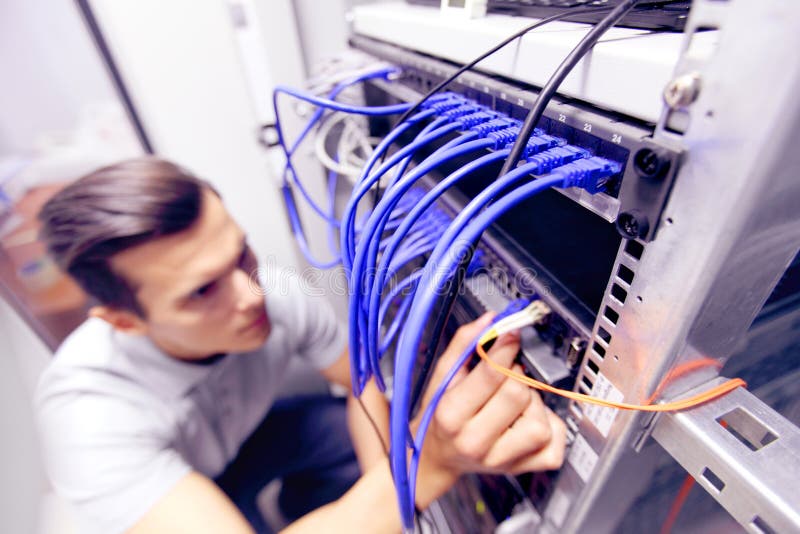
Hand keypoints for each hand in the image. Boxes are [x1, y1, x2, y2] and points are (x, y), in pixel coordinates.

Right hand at [415, 313, 565, 480]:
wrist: (437, 457)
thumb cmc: (439, 415)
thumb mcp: (442, 376)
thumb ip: (463, 345)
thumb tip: (490, 320)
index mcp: (451, 416)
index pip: (492, 374)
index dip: (507, 346)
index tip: (512, 333)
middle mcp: (475, 442)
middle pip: (518, 393)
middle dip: (516, 374)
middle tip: (507, 372)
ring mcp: (500, 460)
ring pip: (539, 420)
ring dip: (532, 402)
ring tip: (514, 400)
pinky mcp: (522, 469)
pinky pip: (554, 441)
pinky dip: (549, 425)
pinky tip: (528, 419)